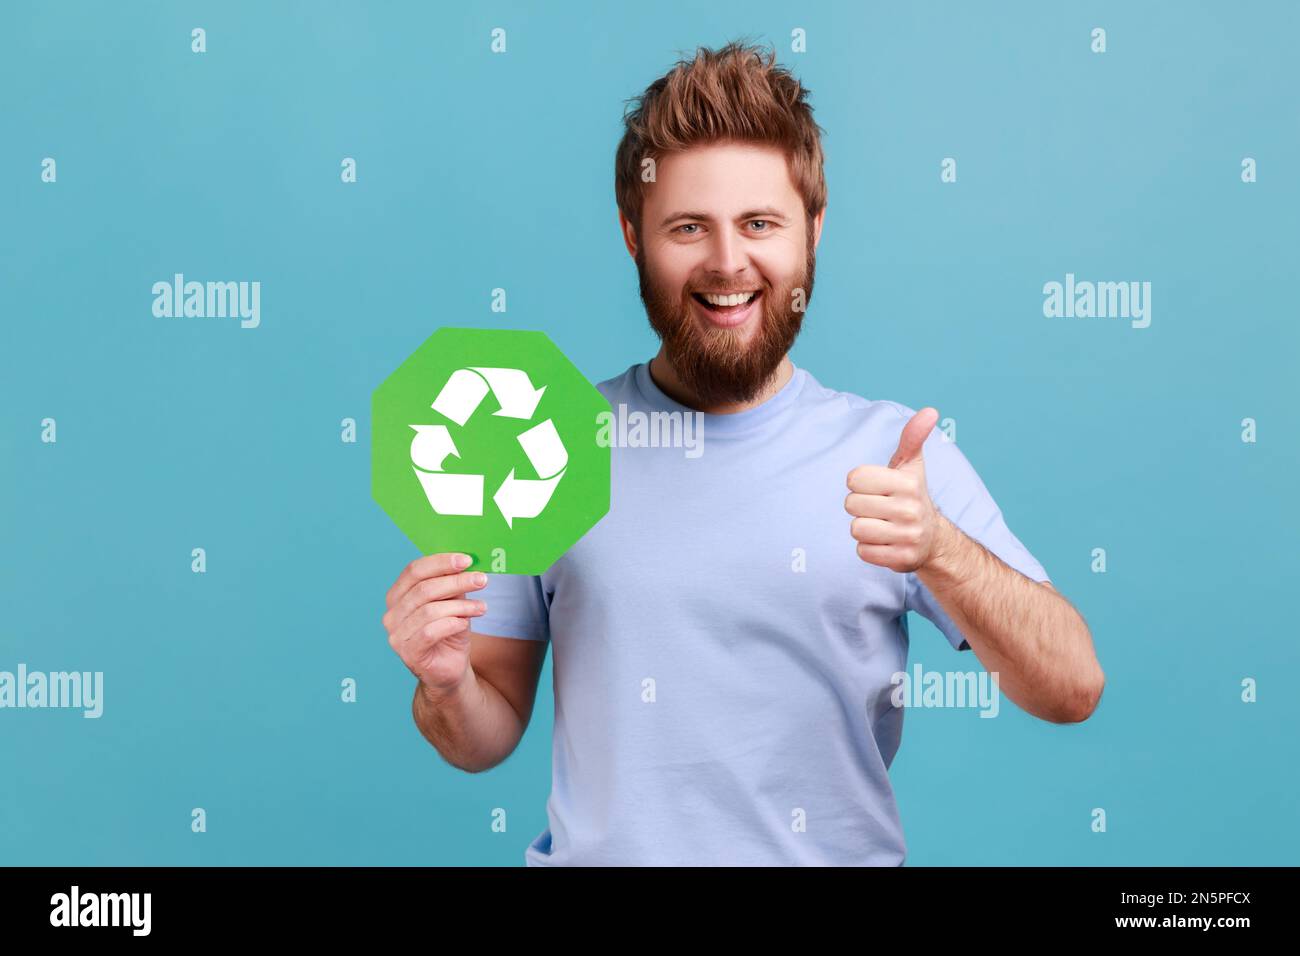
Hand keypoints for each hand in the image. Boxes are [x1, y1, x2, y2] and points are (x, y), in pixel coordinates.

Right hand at [382, 553, 487, 696]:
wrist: (449, 669)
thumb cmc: (449, 632)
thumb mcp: (453, 603)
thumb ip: (453, 585)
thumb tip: (465, 563)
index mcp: (398, 595)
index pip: (414, 570)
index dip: (440, 562)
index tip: (466, 560)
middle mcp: (392, 614)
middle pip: (423, 589)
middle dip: (456, 582)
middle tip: (481, 579)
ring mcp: (397, 635)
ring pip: (429, 610)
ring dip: (461, 606)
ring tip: (481, 607)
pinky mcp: (409, 653)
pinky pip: (430, 632)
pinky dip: (452, 624)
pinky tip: (465, 624)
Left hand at [845, 407, 945, 573]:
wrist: (932, 539)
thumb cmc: (911, 496)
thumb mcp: (911, 466)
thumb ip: (913, 437)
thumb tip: (930, 411)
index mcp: (907, 483)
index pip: (854, 479)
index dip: (859, 483)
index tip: (876, 488)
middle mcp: (910, 510)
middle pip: (851, 505)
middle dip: (860, 506)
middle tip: (879, 508)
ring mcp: (907, 536)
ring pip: (856, 529)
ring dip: (863, 528)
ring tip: (881, 525)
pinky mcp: (901, 559)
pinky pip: (862, 551)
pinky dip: (868, 548)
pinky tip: (884, 542)